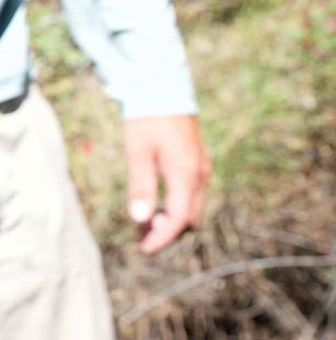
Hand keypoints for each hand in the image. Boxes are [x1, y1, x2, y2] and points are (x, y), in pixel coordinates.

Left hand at [124, 115, 210, 253]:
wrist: (163, 89)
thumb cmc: (147, 120)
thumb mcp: (138, 153)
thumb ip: (140, 186)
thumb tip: (140, 219)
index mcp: (186, 175)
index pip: (178, 221)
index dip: (161, 239)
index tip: (143, 249)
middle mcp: (200, 175)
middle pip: (189, 220)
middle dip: (167, 233)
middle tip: (140, 235)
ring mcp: (202, 169)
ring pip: (193, 209)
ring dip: (172, 220)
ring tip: (145, 221)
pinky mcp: (198, 164)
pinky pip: (192, 196)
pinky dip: (177, 206)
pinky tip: (156, 203)